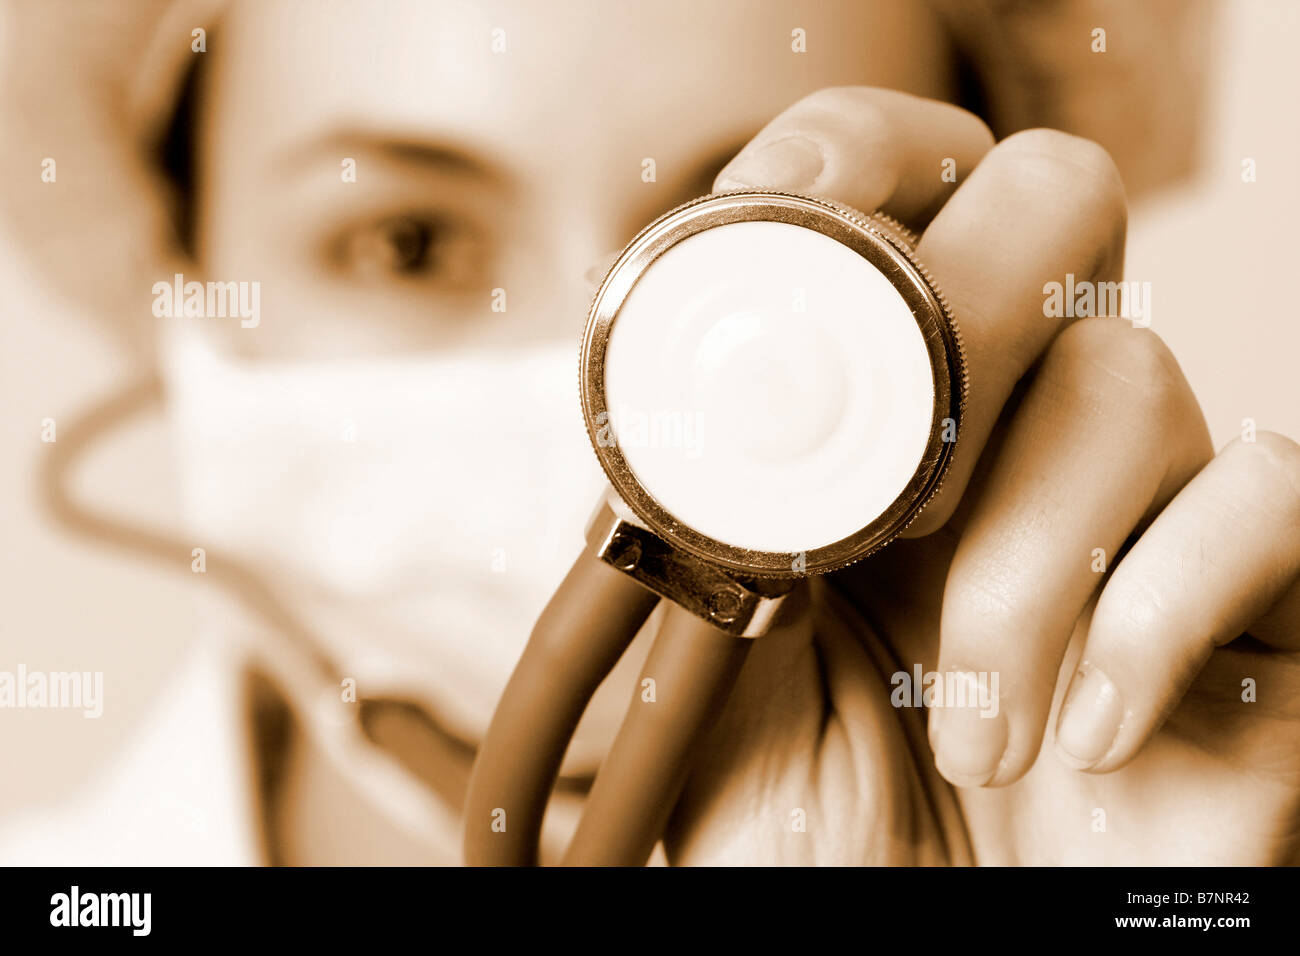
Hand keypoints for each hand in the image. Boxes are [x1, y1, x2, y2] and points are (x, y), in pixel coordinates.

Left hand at [664, 87, 1299, 864]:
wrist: (901, 948)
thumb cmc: (808, 844)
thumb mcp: (712, 678)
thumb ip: (702, 532)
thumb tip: (680, 411)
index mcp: (882, 431)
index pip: (908, 198)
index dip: (851, 162)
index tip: (778, 226)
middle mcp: (1016, 440)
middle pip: (1049, 212)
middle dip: (958, 322)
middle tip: (886, 508)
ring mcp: (1144, 514)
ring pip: (1133, 383)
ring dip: (1023, 566)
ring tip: (968, 729)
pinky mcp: (1260, 614)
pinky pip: (1271, 502)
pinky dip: (1156, 611)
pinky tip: (1079, 735)